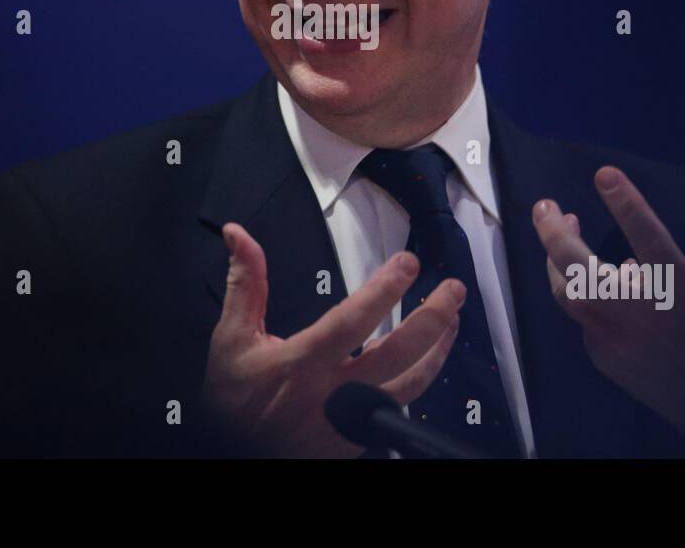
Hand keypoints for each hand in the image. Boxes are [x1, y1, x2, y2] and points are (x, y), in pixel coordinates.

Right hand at [200, 222, 465, 457]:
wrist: (231, 452)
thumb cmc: (233, 397)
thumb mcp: (231, 337)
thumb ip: (244, 283)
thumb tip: (237, 233)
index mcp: (301, 362)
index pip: (352, 321)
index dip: (384, 290)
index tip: (408, 263)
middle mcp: (332, 392)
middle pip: (396, 354)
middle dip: (431, 319)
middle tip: (453, 289)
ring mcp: (349, 418)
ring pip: (409, 385)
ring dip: (437, 350)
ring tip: (453, 319)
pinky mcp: (357, 436)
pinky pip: (401, 408)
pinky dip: (421, 379)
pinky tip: (430, 359)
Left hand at [532, 158, 684, 454]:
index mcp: (682, 288)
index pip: (648, 237)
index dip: (626, 203)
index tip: (603, 172)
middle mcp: (644, 313)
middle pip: (583, 270)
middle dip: (554, 234)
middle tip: (543, 204)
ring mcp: (618, 337)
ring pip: (567, 292)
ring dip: (553, 258)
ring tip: (557, 223)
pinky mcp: (602, 354)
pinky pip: (581, 314)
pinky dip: (580, 289)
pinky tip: (587, 271)